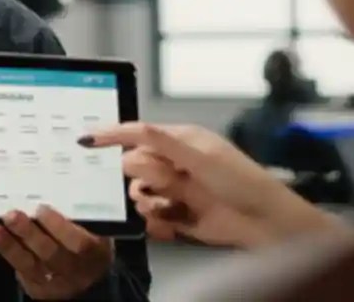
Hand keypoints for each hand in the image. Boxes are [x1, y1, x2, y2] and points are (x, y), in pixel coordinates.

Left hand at [0, 205, 112, 299]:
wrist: (86, 270)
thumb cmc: (87, 238)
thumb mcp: (90, 227)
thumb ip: (75, 215)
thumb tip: (45, 191)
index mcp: (97, 251)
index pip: (81, 243)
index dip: (59, 227)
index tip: (41, 209)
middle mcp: (79, 271)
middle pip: (53, 255)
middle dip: (29, 234)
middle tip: (11, 215)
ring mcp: (59, 284)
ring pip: (33, 266)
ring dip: (11, 246)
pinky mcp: (40, 290)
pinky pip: (22, 272)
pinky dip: (9, 253)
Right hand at [84, 123, 344, 248]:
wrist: (266, 225)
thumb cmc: (243, 183)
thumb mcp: (200, 157)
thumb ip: (162, 143)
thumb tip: (131, 128)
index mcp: (180, 140)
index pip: (137, 133)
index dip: (112, 135)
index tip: (87, 139)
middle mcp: (174, 163)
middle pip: (134, 166)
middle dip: (145, 177)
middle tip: (169, 184)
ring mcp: (175, 190)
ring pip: (138, 193)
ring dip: (150, 202)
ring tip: (172, 208)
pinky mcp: (177, 215)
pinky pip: (149, 217)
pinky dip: (157, 222)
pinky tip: (174, 223)